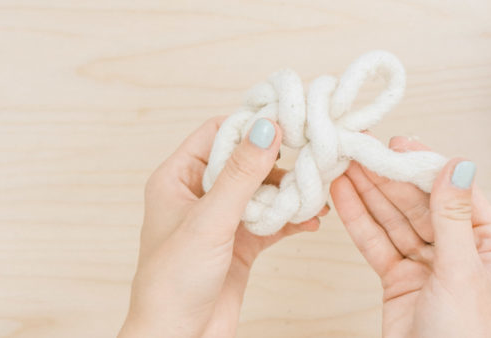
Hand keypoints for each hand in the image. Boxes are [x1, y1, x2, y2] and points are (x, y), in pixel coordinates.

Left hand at [119, 117, 324, 337]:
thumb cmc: (173, 282)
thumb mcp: (209, 221)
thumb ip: (240, 175)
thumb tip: (267, 128)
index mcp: (177, 178)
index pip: (218, 134)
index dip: (252, 125)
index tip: (289, 119)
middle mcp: (199, 194)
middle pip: (245, 161)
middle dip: (279, 160)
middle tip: (314, 153)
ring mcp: (222, 219)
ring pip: (262, 191)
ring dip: (289, 191)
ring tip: (317, 189)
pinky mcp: (240, 243)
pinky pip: (271, 220)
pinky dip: (291, 218)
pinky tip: (312, 219)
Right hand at [329, 136, 490, 337]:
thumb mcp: (462, 273)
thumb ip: (453, 217)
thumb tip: (460, 164)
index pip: (457, 194)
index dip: (427, 166)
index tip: (401, 142)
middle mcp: (462, 254)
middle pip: (421, 205)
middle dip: (391, 177)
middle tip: (363, 149)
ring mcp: (428, 267)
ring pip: (396, 222)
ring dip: (370, 193)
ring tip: (345, 164)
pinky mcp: (400, 281)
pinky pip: (379, 245)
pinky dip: (360, 221)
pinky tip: (343, 196)